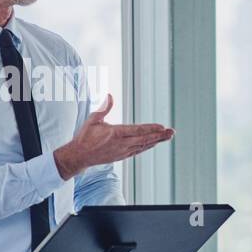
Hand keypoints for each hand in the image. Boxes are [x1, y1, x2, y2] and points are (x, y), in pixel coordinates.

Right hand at [53, 94, 173, 179]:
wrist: (79, 156)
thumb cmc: (85, 137)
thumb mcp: (93, 119)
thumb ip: (104, 108)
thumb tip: (110, 95)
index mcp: (115, 133)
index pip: (137, 130)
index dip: (151, 129)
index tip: (162, 126)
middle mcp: (121, 144)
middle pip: (145, 139)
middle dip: (160, 135)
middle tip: (172, 132)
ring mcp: (123, 151)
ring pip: (144, 146)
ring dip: (157, 141)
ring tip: (168, 136)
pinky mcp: (122, 156)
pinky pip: (139, 151)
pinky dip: (148, 146)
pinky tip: (155, 143)